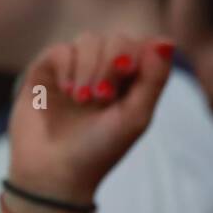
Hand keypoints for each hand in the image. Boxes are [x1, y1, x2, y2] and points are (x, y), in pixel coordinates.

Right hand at [8, 35, 173, 203]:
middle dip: (112, 62)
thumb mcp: (135, 118)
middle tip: (102, 97)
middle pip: (117, 39)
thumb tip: (165, 41)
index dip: (138, 52)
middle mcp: (103, 71)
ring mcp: (74, 69)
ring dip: (88, 67)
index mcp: (130, 82)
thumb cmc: (98, 151)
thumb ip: (155, 80)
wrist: (53, 173)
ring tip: (81, 100)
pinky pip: (60, 50)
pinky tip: (66, 92)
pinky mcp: (46, 71)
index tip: (129, 72)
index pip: (143, 45)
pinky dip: (66, 68)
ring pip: (88, 40)